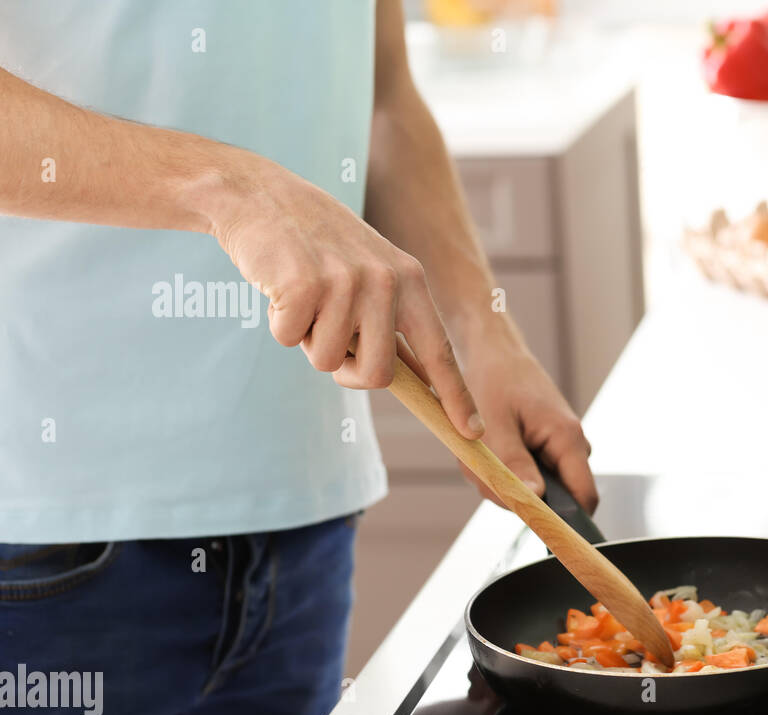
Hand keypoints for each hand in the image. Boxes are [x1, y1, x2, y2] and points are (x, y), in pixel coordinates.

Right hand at [208, 157, 483, 438]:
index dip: (455, 396)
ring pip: (327, 362)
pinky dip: (279, 324)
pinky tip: (281, 287)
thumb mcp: (370, 273)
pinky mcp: (304, 284)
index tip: (472, 432)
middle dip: (348, 372)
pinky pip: (291, 340)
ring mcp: (346, 281)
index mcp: (409, 280)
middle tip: (328, 337)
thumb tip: (418, 381)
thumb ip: (392, 323)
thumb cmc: (316, 245)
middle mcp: (385, 281)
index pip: (438, 350)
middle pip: (378, 376)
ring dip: (308, 340)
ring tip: (304, 296)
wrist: (261, 195)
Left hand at [458, 319, 598, 513]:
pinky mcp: (544, 448)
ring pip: (532, 488)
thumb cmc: (493, 379)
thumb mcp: (496, 426)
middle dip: (513, 493)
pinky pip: (524, 474)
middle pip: (551, 499)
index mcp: (568, 438)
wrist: (492, 351)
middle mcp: (571, 446)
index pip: (584, 499)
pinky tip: (487, 446)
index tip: (532, 524)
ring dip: (500, 478)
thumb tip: (535, 503)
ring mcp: (558, 448)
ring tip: (480, 449)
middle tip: (481, 469)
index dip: (564, 521)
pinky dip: (499, 467)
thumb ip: (514, 467)